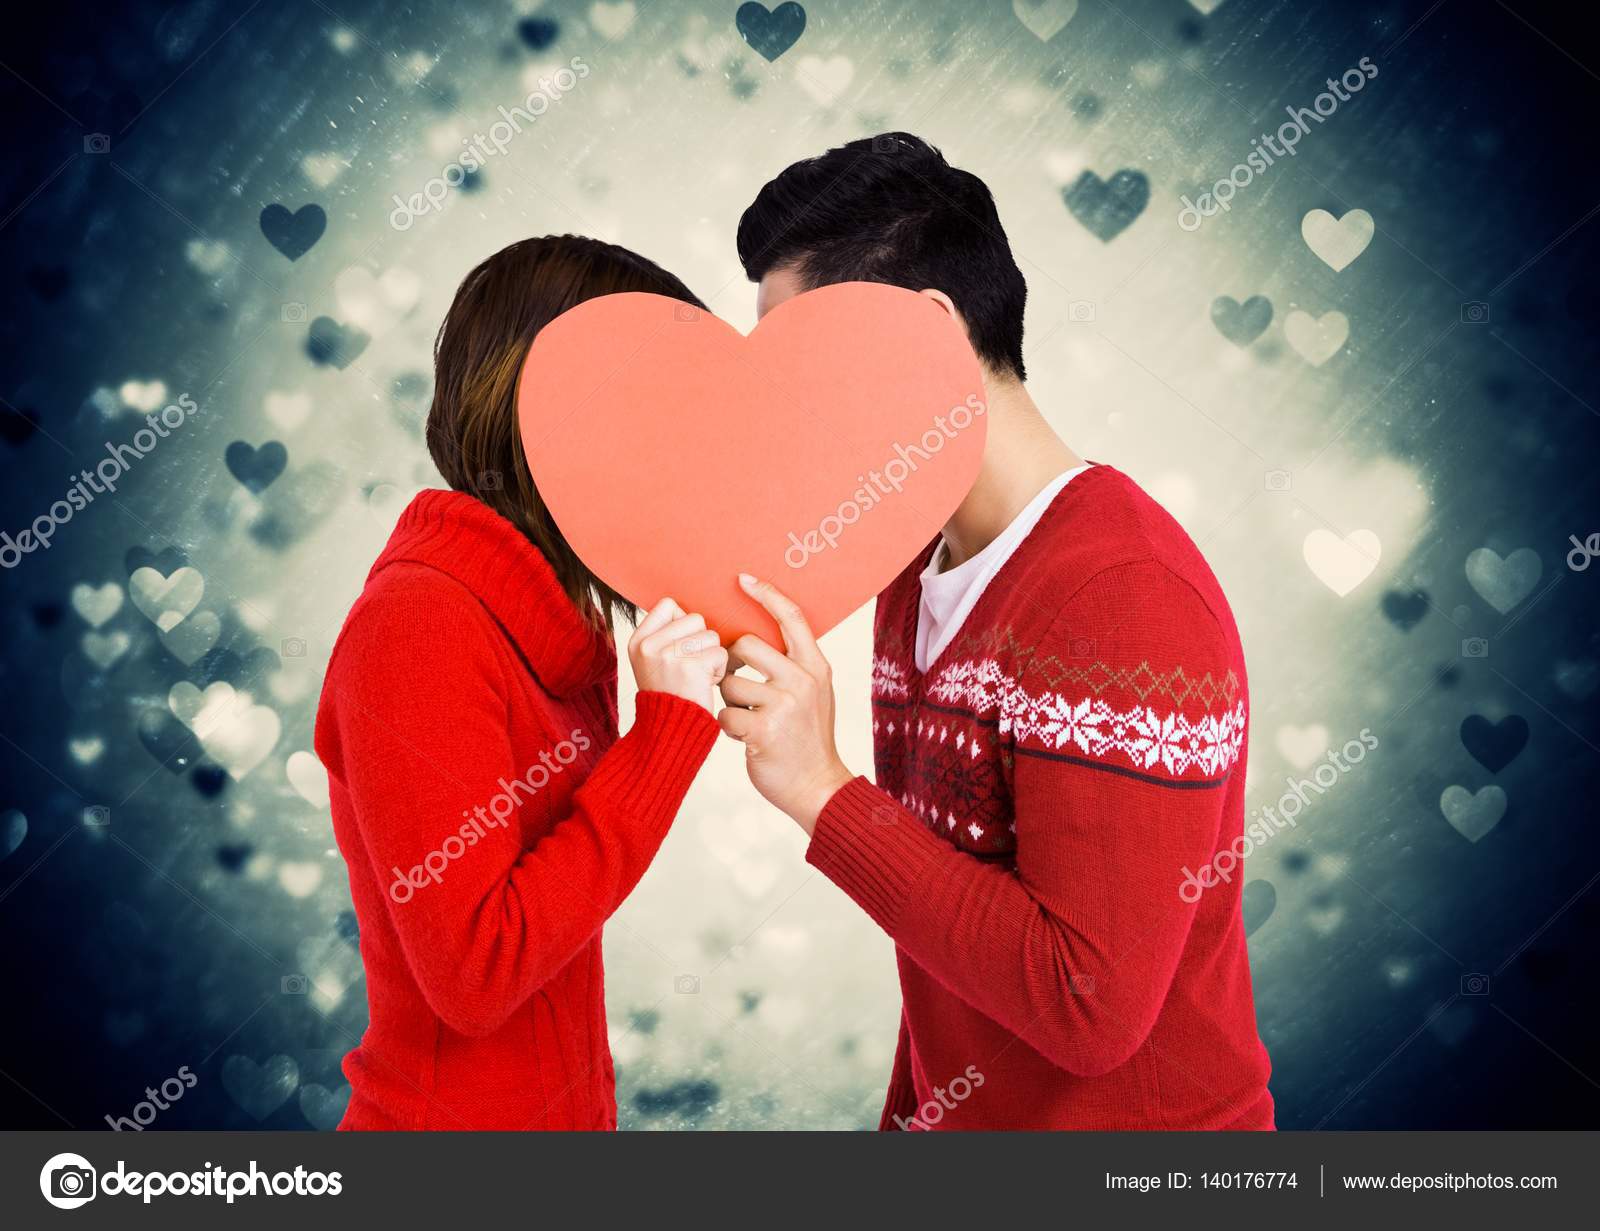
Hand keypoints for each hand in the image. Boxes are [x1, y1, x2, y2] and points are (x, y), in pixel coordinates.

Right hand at [627, 597, 728, 714]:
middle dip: (700, 642)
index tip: (679, 646)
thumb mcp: (652, 661)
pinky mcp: (691, 666)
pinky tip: (704, 684)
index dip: (683, 623)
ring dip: (711, 656)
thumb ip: (665, 634)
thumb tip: (691, 612)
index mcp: (638, 640)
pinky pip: (720, 653)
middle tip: (689, 666)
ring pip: (711, 635)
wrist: (669, 730)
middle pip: (695, 619)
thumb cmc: (669, 693)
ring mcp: (669, 655)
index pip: (668, 605)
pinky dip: (719, 670)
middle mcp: (650, 645)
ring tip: (696, 676)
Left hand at [716, 574, 854, 832]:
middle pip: (744, 646)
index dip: (766, 594)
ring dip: (728, 701)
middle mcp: (802, 679)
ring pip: (729, 683)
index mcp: (815, 666)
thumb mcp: (814, 693)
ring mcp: (784, 704)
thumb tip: (756, 635)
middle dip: (730, 665)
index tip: (743, 578)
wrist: (817, 786)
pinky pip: (724, 714)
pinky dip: (726, 727)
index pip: (790, 617)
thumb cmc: (807, 737)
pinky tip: (743, 737)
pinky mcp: (764, 729)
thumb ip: (794, 665)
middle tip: (737, 686)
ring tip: (745, 718)